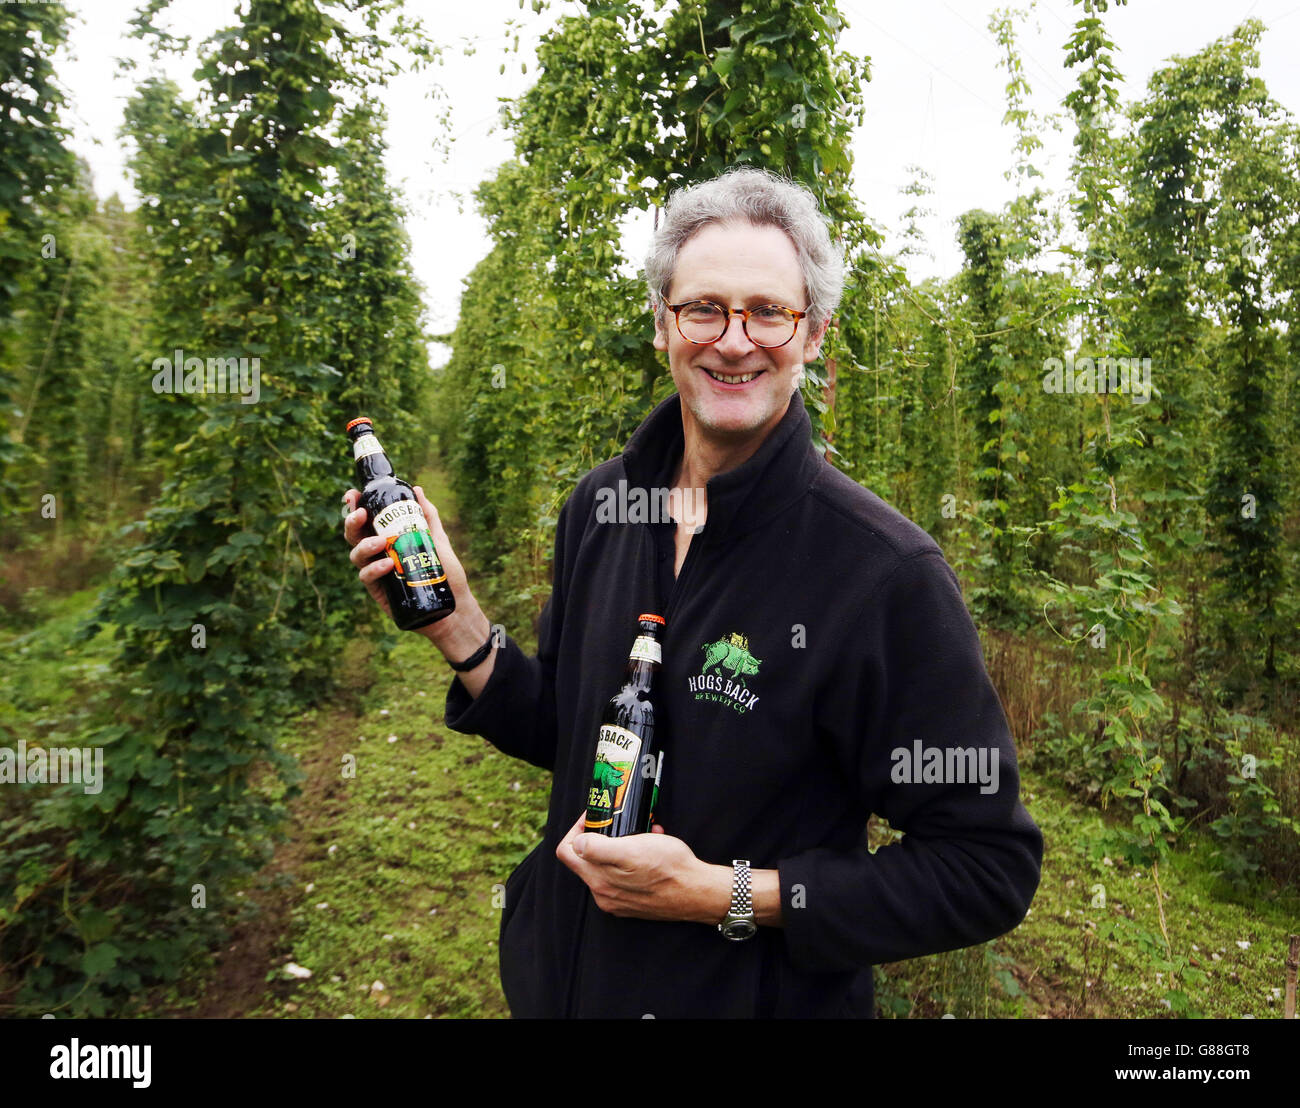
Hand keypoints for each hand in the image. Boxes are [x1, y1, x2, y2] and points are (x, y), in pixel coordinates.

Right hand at [342, 484, 472, 632]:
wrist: (453, 605)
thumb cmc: (446, 571)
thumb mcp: (438, 539)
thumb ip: (427, 516)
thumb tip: (416, 490)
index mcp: (387, 537)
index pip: (366, 520)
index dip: (355, 506)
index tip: (353, 494)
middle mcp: (378, 553)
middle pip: (354, 535)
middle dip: (351, 521)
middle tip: (360, 513)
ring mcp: (376, 571)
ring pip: (356, 555)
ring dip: (363, 546)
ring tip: (379, 543)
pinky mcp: (378, 590)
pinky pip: (367, 577)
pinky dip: (374, 569)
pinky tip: (387, 565)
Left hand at [555, 812, 728, 924]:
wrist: (698, 892)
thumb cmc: (669, 868)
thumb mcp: (633, 850)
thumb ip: (598, 849)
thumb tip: (576, 844)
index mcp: (598, 880)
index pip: (567, 852)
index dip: (576, 829)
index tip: (595, 817)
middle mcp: (604, 894)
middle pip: (586, 858)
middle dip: (603, 835)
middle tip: (621, 822)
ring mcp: (618, 900)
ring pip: (608, 865)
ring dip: (622, 845)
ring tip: (643, 832)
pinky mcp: (634, 901)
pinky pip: (624, 875)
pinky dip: (633, 859)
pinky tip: (652, 846)